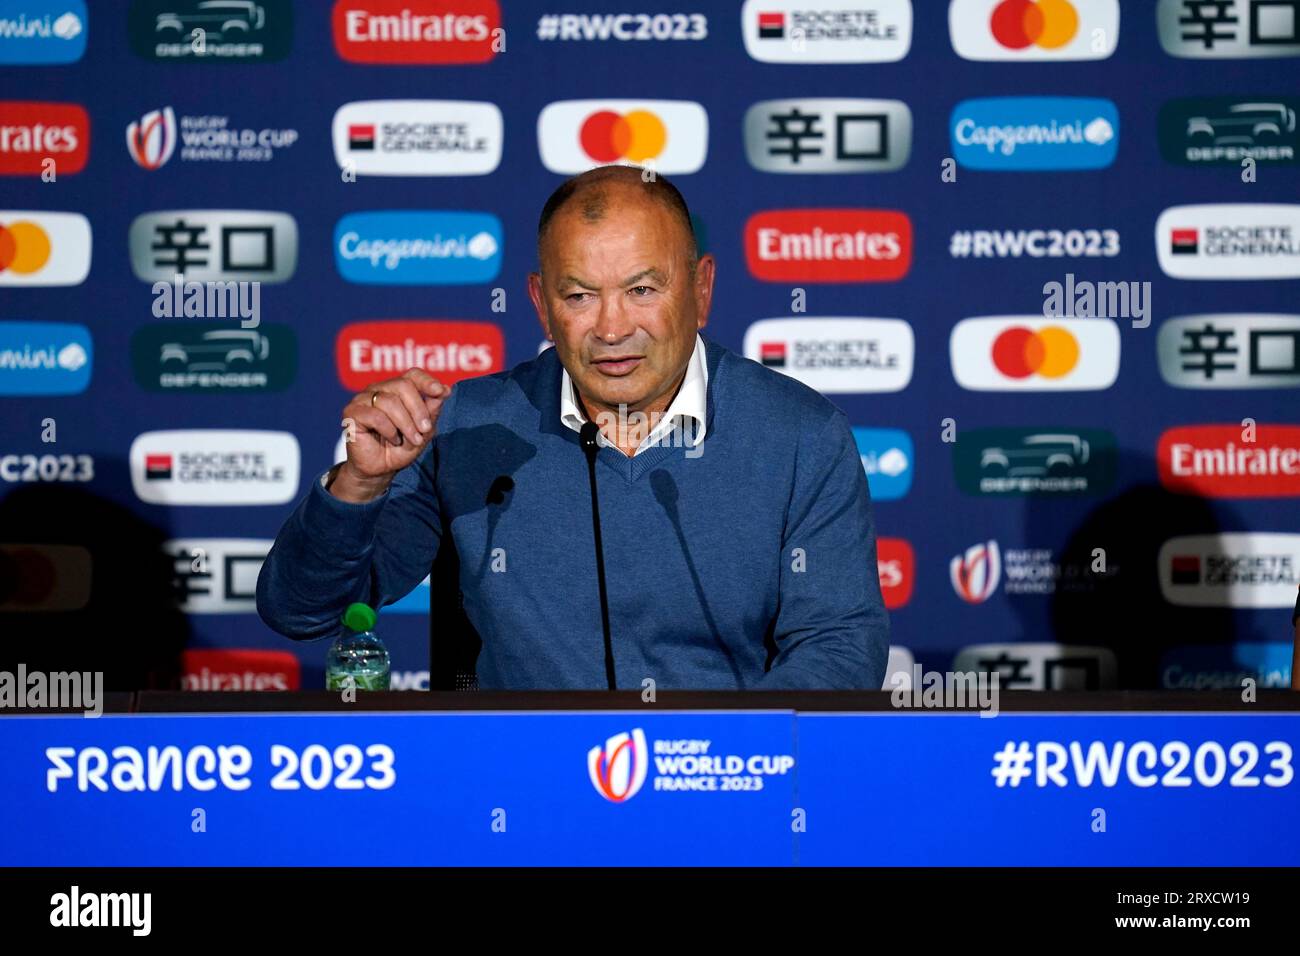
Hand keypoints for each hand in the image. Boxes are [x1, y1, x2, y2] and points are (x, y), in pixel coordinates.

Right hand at [332, 369, 449, 501]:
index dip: (427, 381)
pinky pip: (375, 416)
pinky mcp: (352, 412)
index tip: (441, 392)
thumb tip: (444, 391)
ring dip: (406, 424)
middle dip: (418, 409)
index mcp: (397, 389)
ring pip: (390, 402)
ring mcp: (363, 399)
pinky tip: (392, 439)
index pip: (412, 375)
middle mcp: (379, 389)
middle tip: (425, 429)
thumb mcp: (423, 432)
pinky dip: (389, 430)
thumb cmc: (400, 448)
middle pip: (403, 385)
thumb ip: (432, 412)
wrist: (379, 469)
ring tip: (412, 439)